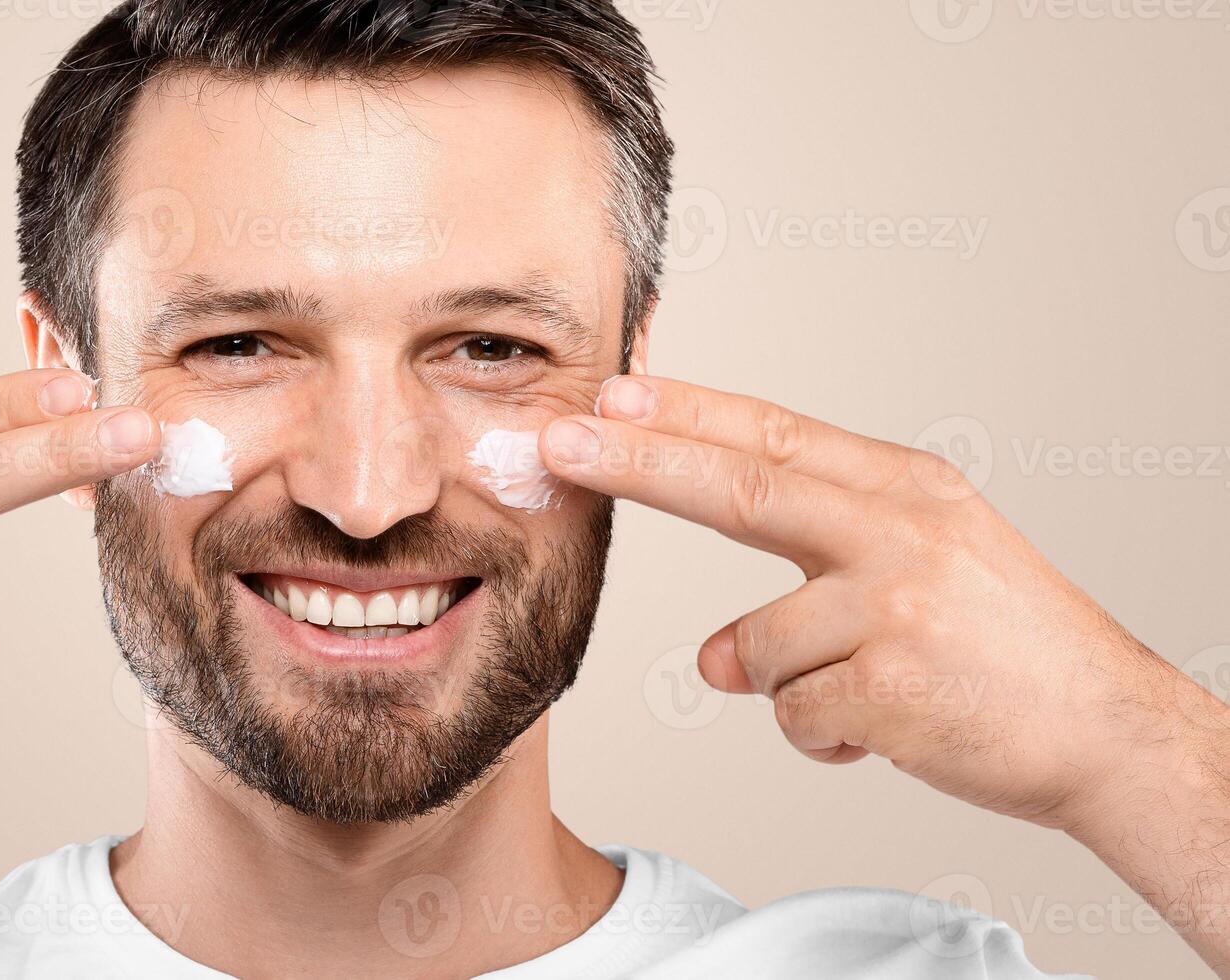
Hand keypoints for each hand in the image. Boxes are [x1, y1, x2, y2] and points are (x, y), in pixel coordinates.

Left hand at [540, 375, 1227, 832]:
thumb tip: (711, 656)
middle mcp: (898, 531)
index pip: (771, 437)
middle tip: (556, 443)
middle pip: (738, 488)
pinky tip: (890, 727)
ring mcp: (896, 606)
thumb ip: (808, 586)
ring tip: (870, 690)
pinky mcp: (891, 684)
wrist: (1109, 728)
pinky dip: (824, 736)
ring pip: (755, 649)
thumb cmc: (1007, 647)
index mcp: (904, 488)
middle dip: (636, 463)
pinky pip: (793, 714)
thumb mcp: (926, 566)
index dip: (683, 415)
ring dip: (788, 686)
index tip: (608, 395)